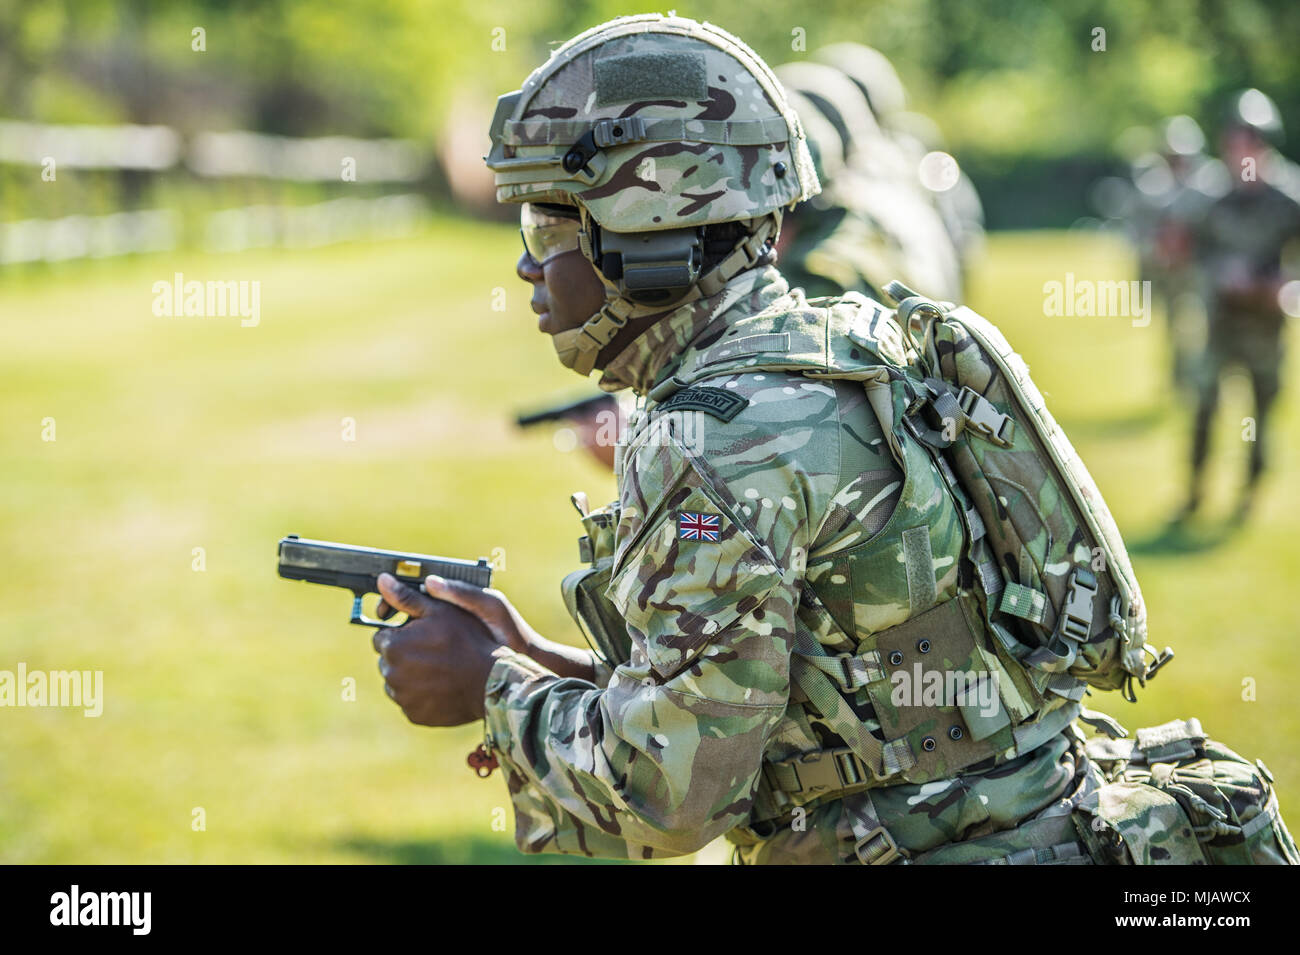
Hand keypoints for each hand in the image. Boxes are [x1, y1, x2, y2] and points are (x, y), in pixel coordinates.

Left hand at [372, 573, 515, 725]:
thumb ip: (406, 597)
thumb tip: (382, 581)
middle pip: (389, 660)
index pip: (382, 637)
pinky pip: (410, 702)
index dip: (402, 634)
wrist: (490, 681)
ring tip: (439, 669)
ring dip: (411, 675)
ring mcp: (402, 697)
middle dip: (405, 654)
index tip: (421, 634)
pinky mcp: (414, 715)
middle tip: (433, 651)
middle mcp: (391, 673)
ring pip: (398, 682)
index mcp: (393, 645)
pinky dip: (421, 695)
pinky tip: (441, 687)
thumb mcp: (440, 611)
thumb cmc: (468, 640)